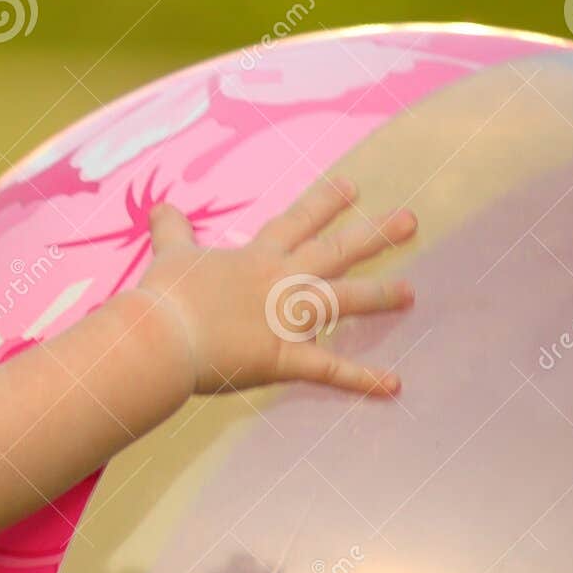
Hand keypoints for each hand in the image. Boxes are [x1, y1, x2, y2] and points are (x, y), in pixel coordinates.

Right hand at [134, 174, 416, 398]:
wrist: (160, 335)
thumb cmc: (163, 296)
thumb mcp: (169, 255)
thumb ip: (172, 231)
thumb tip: (160, 205)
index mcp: (255, 259)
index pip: (296, 223)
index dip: (325, 203)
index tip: (353, 187)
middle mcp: (280, 282)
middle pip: (335, 252)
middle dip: (374, 236)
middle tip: (411, 221)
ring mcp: (286, 319)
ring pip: (343, 301)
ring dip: (379, 297)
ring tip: (410, 293)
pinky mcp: (284, 358)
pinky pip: (330, 369)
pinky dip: (362, 379)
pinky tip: (395, 385)